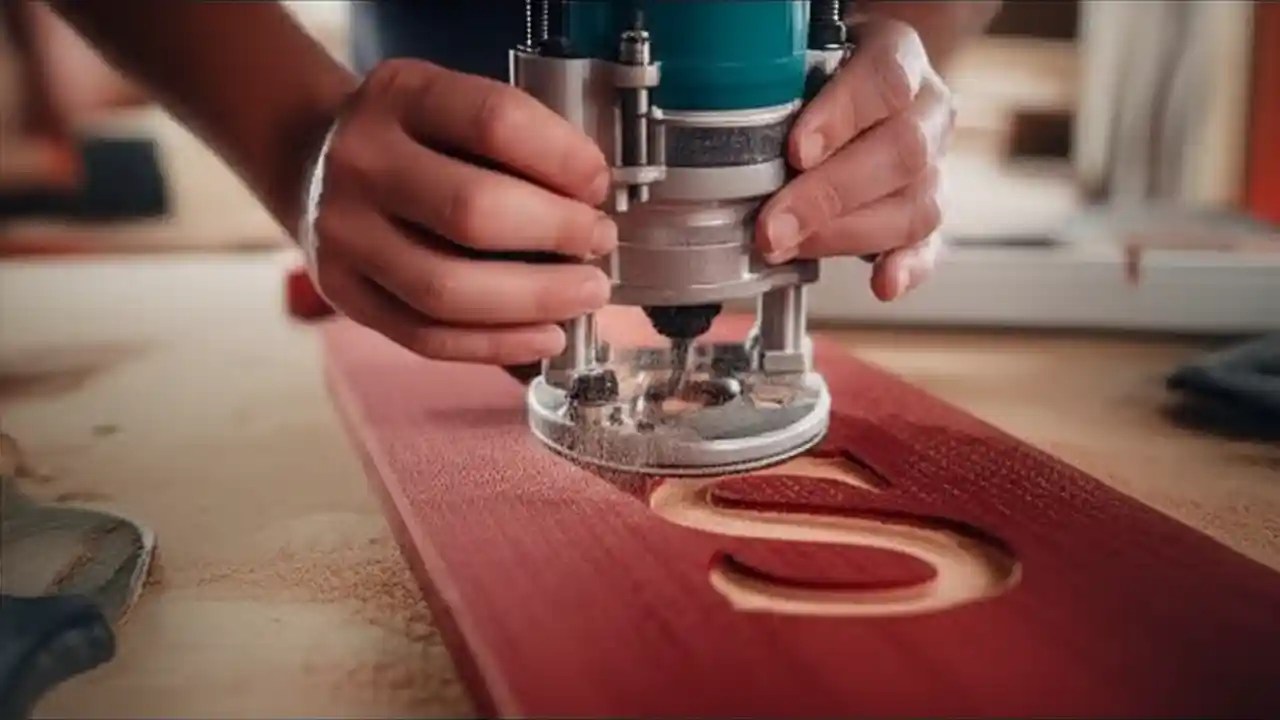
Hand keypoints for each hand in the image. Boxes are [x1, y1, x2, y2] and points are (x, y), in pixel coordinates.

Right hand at [304, 60, 616, 364]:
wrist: (312, 157)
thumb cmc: (413, 137)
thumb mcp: (452, 104)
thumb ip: (516, 141)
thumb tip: (593, 205)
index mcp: (401, 96)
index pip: (495, 122)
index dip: (563, 159)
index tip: (598, 184)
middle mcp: (362, 162)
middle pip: (472, 212)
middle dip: (557, 234)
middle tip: (599, 241)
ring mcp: (344, 233)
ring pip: (448, 288)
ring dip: (535, 299)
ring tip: (585, 294)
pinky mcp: (344, 292)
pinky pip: (427, 337)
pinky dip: (497, 345)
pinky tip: (546, 336)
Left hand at [756, 16, 954, 300]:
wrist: (858, 89)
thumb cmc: (821, 75)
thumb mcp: (800, 59)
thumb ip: (781, 86)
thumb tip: (730, 131)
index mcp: (899, 57)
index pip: (885, 82)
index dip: (841, 118)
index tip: (796, 151)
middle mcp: (928, 111)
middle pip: (902, 154)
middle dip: (828, 197)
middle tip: (773, 227)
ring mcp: (935, 166)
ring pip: (916, 206)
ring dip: (847, 236)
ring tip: (790, 249)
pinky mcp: (929, 213)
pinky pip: (931, 244)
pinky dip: (908, 267)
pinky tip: (882, 282)